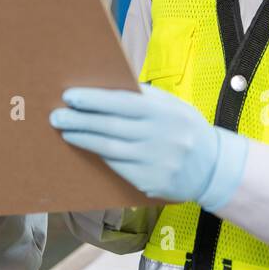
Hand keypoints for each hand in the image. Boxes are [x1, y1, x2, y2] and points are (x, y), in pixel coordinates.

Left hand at [50, 84, 248, 207]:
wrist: (212, 167)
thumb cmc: (184, 128)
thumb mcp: (172, 106)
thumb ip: (143, 97)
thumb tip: (104, 86)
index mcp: (165, 113)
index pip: (122, 103)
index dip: (94, 100)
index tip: (69, 96)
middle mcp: (160, 138)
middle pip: (111, 127)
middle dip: (80, 120)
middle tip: (56, 115)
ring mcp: (155, 163)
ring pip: (110, 149)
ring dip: (83, 139)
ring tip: (65, 130)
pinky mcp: (150, 183)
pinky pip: (118, 167)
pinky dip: (99, 155)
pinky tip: (86, 146)